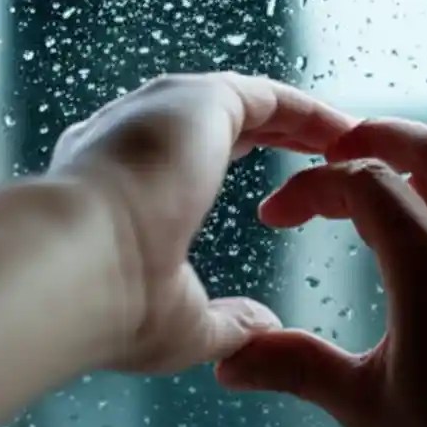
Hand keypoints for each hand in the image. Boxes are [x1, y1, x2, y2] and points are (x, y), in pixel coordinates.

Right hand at [49, 72, 354, 372]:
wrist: (76, 266)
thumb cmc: (114, 304)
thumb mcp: (178, 323)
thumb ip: (224, 322)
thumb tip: (261, 327)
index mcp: (114, 186)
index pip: (177, 166)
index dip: (225, 175)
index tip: (280, 203)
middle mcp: (133, 137)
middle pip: (217, 127)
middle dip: (272, 140)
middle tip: (327, 163)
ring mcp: (164, 113)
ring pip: (248, 107)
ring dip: (300, 126)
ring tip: (349, 145)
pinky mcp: (200, 100)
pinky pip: (271, 99)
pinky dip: (312, 118)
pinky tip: (347, 137)